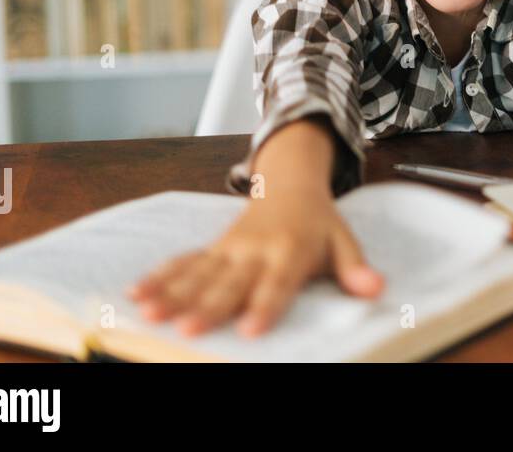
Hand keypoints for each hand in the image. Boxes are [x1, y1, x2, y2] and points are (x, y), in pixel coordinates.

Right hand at [127, 187, 383, 337]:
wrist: (291, 183)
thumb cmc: (319, 222)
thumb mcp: (344, 240)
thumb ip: (355, 268)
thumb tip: (376, 288)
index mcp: (290, 250)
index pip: (277, 283)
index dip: (264, 305)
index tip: (250, 329)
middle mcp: (255, 250)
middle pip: (230, 282)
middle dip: (208, 306)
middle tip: (188, 329)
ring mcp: (229, 248)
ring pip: (198, 272)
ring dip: (172, 292)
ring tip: (148, 312)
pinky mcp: (213, 248)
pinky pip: (184, 262)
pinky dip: (159, 277)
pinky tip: (136, 294)